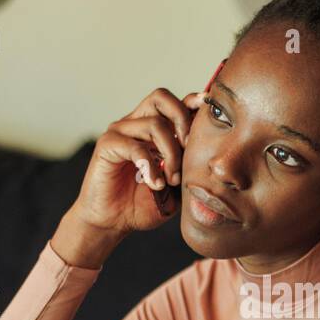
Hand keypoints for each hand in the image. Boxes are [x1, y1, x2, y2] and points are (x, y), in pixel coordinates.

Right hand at [71, 87, 206, 234]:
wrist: (113, 222)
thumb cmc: (143, 204)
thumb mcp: (176, 185)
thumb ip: (189, 165)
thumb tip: (212, 151)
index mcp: (154, 129)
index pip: (175, 103)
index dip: (193, 103)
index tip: (210, 112)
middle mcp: (136, 124)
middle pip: (161, 97)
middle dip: (183, 121)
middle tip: (189, 152)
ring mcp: (120, 132)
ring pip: (154, 124)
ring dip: (170, 153)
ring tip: (171, 180)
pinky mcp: (107, 145)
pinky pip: (135, 147)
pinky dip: (150, 166)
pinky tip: (156, 184)